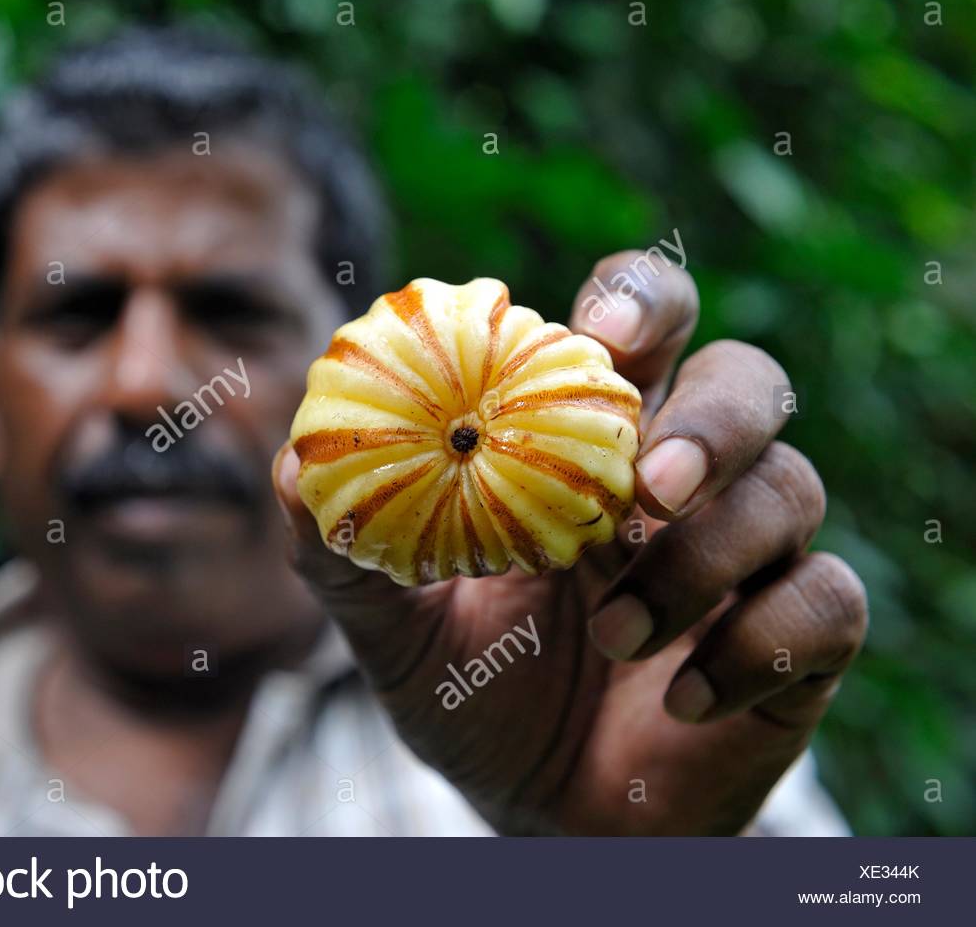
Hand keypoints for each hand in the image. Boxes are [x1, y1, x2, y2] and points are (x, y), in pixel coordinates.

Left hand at [273, 252, 867, 834]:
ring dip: (706, 558)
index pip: (640, 325)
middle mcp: (681, 481)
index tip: (599, 332)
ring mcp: (750, 556)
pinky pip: (826, 605)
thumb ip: (344, 552)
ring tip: (617, 635)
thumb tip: (291, 467)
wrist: (539, 816)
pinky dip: (760, 644)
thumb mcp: (393, 631)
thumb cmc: (471, 696)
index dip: (636, 302)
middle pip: (747, 381)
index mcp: (589, 445)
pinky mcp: (797, 640)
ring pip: (791, 488)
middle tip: (650, 484)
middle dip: (713, 416)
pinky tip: (683, 698)